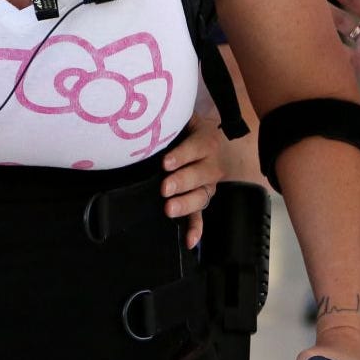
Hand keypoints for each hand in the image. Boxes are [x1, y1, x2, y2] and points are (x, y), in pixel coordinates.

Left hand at [162, 118, 224, 249]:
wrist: (202, 136)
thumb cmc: (184, 128)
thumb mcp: (182, 119)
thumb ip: (171, 120)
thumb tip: (148, 117)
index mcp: (206, 142)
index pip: (197, 148)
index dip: (182, 155)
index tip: (166, 162)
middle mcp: (211, 164)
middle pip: (201, 175)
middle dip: (182, 182)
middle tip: (165, 188)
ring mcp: (208, 184)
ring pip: (202, 196)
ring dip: (187, 204)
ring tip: (169, 209)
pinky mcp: (201, 199)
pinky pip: (201, 216)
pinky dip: (196, 229)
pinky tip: (190, 241)